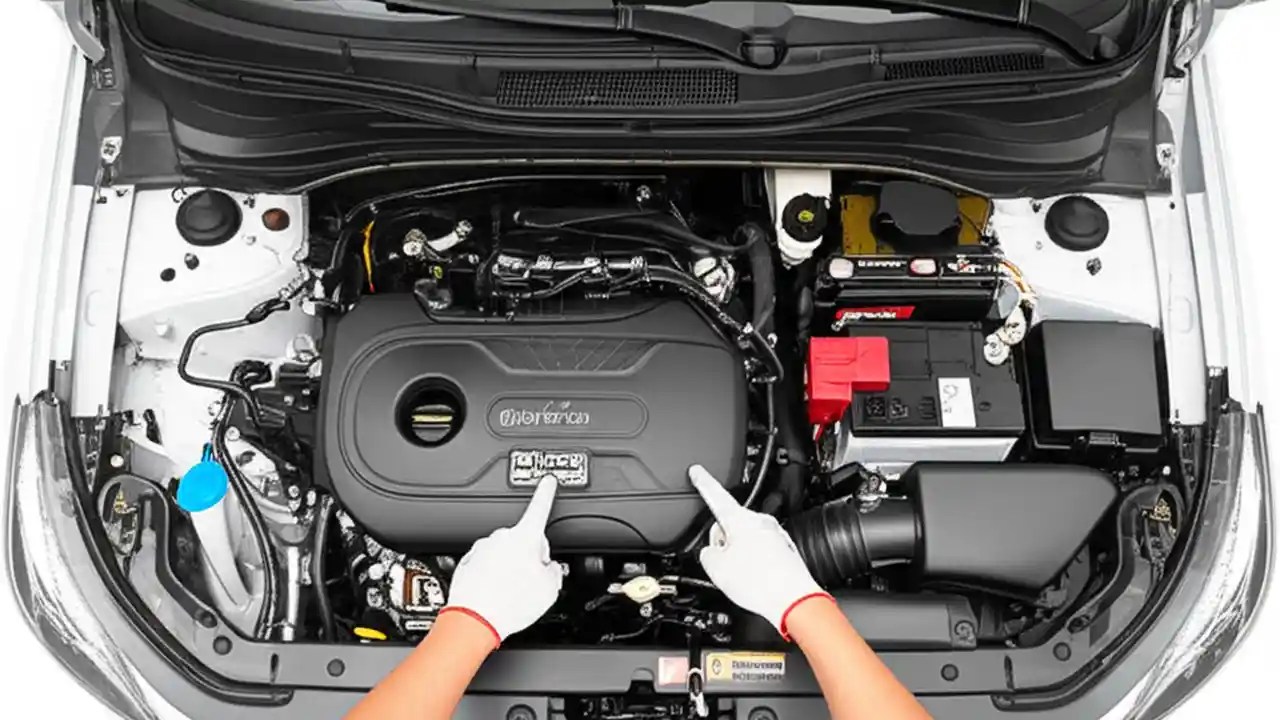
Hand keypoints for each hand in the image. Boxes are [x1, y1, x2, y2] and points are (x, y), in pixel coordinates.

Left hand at [442, 477, 562, 646]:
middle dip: (529, 556)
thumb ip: (555, 570)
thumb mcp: (550, 588)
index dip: (547, 492)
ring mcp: (482, 549)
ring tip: (511, 593)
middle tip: (530, 582)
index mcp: (525, 537)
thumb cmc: (510, 604)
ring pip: (504, 554)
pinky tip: (497, 593)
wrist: (474, 620)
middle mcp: (501, 537)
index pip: (540, 506)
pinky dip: (493, 577)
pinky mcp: (468, 562)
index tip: (548, 480)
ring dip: (510, 568)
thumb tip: (551, 567)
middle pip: (524, 540)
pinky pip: (487, 566)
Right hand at [689, 465, 830, 639]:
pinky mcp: (784, 550)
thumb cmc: (761, 583)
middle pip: (730, 525)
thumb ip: (706, 553)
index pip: (715, 495)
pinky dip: (754, 564)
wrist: (794, 601)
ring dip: (739, 556)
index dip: (702, 482)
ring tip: (745, 578)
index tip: (697, 471)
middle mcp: (760, 522)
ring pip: (745, 540)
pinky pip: (760, 552)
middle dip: (723, 542)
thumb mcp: (716, 568)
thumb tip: (712, 552)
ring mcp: (774, 535)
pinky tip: (756, 579)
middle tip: (725, 565)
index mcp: (740, 519)